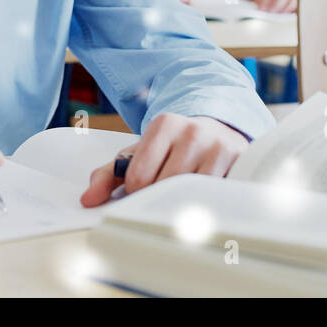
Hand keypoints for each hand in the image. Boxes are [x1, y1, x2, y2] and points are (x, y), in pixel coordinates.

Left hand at [79, 113, 248, 206]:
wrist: (219, 128)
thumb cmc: (174, 146)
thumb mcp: (140, 152)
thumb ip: (108, 174)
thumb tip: (87, 201)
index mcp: (163, 124)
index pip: (138, 178)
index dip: (136, 192)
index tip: (142, 188)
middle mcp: (192, 132)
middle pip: (164, 188)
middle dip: (159, 199)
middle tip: (162, 196)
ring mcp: (218, 146)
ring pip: (190, 194)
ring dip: (183, 203)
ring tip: (182, 195)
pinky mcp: (239, 162)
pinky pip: (215, 196)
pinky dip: (207, 203)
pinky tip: (203, 197)